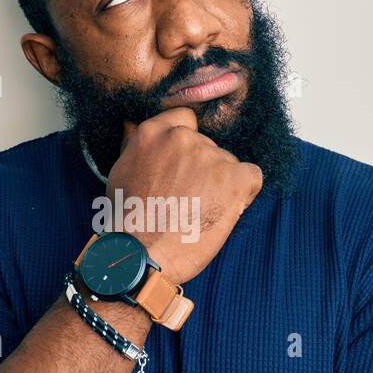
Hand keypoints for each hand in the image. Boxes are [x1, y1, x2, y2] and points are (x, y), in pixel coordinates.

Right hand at [107, 106, 261, 282]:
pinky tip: (226, 209)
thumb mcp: (120, 172)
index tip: (182, 163)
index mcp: (153, 133)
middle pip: (206, 145)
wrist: (143, 255)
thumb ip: (137, 148)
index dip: (185, 143)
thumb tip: (139, 130)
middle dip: (201, 168)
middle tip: (186, 199)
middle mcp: (183, 138)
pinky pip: (251, 176)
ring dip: (219, 183)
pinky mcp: (234, 179)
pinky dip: (243, 193)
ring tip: (199, 213)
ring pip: (226, 163)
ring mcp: (210, 157)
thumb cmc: (128, 222)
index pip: (184, 118)